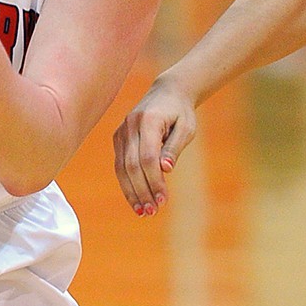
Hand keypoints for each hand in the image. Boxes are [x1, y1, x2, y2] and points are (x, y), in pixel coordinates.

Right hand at [112, 75, 197, 215]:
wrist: (166, 92)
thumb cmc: (180, 112)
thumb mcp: (186, 127)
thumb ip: (175, 147)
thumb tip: (165, 169)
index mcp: (148, 121)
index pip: (147, 157)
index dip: (154, 181)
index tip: (164, 200)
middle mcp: (129, 126)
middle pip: (132, 165)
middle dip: (142, 190)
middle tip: (153, 211)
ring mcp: (121, 132)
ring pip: (121, 168)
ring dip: (132, 192)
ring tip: (143, 212)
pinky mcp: (118, 139)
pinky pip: (119, 165)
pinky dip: (126, 184)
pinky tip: (135, 200)